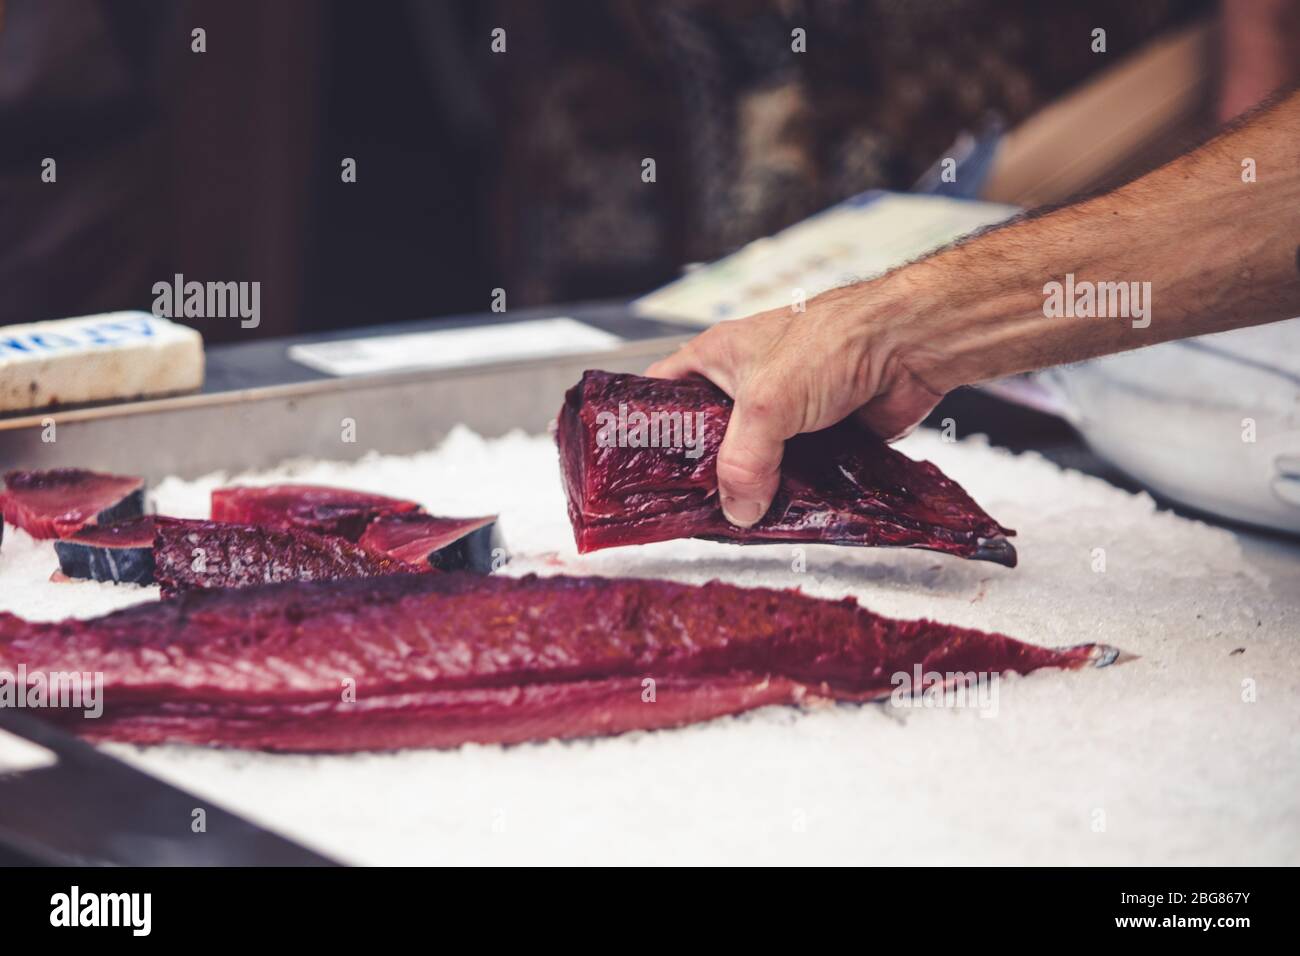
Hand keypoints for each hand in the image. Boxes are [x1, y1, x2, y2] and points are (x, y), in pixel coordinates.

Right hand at [646, 279, 946, 527]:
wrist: (910, 346)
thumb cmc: (837, 339)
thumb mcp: (768, 402)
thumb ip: (743, 462)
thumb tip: (738, 508)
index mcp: (717, 359)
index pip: (662, 396)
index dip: (646, 432)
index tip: (636, 472)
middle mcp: (747, 385)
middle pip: (708, 442)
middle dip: (705, 477)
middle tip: (693, 511)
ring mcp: (784, 414)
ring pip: (753, 464)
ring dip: (753, 491)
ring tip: (741, 522)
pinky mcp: (819, 438)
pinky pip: (794, 476)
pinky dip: (792, 496)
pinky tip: (788, 516)